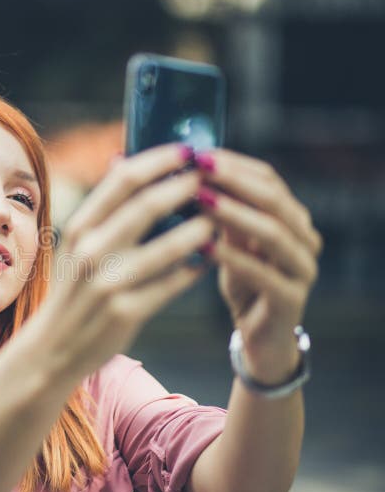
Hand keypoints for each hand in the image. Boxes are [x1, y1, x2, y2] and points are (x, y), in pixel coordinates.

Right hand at [41, 144, 214, 378]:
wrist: (52, 347)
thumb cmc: (72, 290)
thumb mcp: (76, 245)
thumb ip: (102, 207)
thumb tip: (124, 158)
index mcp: (79, 227)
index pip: (123, 179)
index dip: (160, 160)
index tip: (188, 151)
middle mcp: (90, 250)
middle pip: (147, 206)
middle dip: (186, 187)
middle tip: (213, 177)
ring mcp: (107, 283)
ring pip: (166, 247)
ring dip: (199, 229)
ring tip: (219, 218)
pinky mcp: (125, 312)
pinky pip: (171, 284)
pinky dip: (193, 269)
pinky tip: (208, 259)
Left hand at [195, 149, 322, 382]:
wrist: (258, 337)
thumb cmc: (241, 282)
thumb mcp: (229, 241)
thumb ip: (219, 211)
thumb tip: (186, 172)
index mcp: (292, 218)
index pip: (267, 178)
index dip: (233, 164)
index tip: (197, 154)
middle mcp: (304, 238)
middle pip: (273, 199)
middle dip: (233, 181)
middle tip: (198, 170)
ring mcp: (303, 269)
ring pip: (272, 232)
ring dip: (233, 213)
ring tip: (200, 201)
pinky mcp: (292, 299)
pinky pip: (263, 273)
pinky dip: (232, 258)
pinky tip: (204, 248)